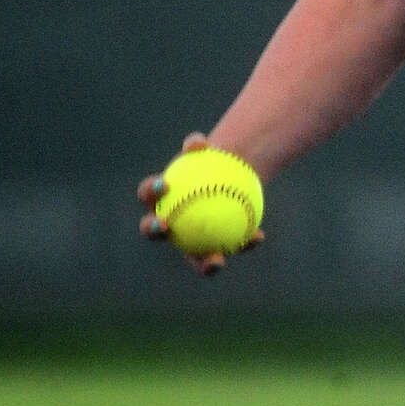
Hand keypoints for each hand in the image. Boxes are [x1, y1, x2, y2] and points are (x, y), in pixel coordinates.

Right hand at [138, 131, 264, 275]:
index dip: (150, 191)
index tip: (164, 184)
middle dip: (153, 229)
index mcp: (158, 198)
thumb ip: (198, 145)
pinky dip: (242, 244)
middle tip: (165, 225)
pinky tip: (258, 236)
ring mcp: (186, 240)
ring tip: (217, 260)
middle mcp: (165, 222)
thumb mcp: (206, 152)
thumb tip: (198, 142)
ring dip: (203, 263)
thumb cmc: (210, 163)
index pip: (146, 193)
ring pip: (191, 256)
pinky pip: (224, 250)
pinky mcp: (209, 251)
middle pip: (151, 229)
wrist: (227, 179)